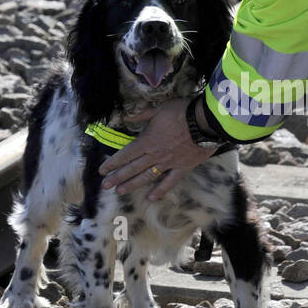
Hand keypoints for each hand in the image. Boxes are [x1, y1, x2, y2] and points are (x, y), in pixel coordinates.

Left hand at [99, 98, 216, 199]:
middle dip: (117, 177)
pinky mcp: (182, 168)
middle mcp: (154, 155)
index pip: (125, 155)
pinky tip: (151, 198)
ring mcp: (168, 163)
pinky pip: (169, 182)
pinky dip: (160, 191)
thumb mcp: (158, 109)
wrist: (205, 122)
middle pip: (132, 168)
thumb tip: (124, 117)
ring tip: (120, 191)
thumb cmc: (181, 112)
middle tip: (105, 186)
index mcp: (146, 141)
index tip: (102, 170)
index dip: (113, 163)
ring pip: (147, 177)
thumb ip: (140, 115)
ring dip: (132, 185)